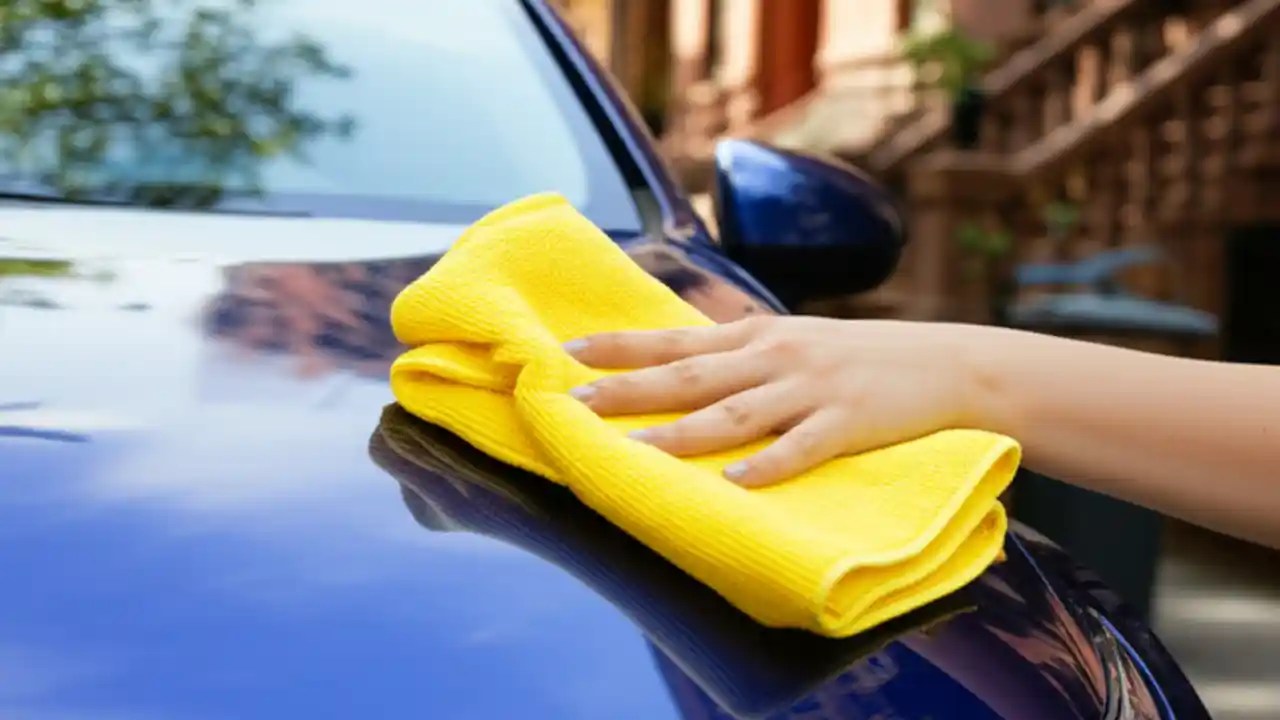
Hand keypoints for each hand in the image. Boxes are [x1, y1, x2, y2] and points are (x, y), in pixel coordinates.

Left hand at [566, 316, 987, 486]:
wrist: (946, 364)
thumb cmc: (861, 358)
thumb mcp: (796, 341)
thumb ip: (742, 355)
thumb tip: (679, 364)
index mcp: (760, 336)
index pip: (677, 340)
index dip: (623, 347)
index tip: (572, 351)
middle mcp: (776, 357)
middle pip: (691, 374)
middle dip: (632, 388)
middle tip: (578, 399)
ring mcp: (811, 390)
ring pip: (735, 414)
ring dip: (683, 431)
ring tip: (637, 447)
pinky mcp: (848, 423)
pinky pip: (802, 448)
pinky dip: (768, 465)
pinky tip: (735, 481)